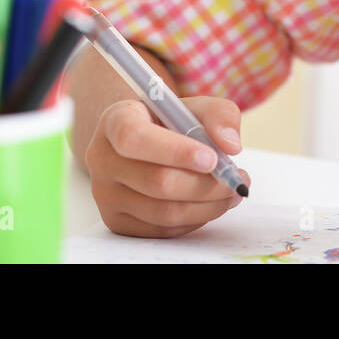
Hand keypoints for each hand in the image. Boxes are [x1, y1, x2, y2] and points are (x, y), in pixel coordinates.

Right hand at [86, 95, 249, 237]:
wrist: (148, 145)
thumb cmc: (172, 123)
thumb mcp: (197, 108)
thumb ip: (220, 116)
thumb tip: (230, 145)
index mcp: (115, 121)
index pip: (134, 138)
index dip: (175, 151)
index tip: (211, 158)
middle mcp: (102, 158)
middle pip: (156, 181)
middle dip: (205, 184)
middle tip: (235, 178)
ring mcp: (105, 194)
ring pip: (163, 211)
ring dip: (207, 205)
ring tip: (230, 191)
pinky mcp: (117, 221)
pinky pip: (162, 229)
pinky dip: (195, 219)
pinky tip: (210, 203)